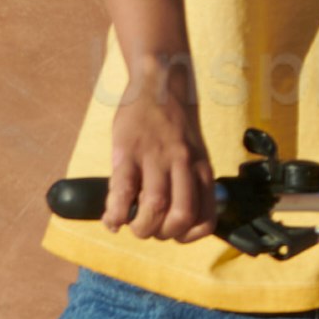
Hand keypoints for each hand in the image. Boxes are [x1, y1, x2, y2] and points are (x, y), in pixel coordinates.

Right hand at [103, 59, 215, 239]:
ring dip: (140, 227)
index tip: (173, 234)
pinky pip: (122, 190)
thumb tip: (176, 216)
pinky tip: (112, 220)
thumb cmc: (175, 123)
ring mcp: (156, 158)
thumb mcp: (195, 151)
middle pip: (180, 217)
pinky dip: (116, 213)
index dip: (188, 236)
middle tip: (149, 228)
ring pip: (154, 207)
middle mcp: (182, 165)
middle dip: (163, 234)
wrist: (160, 81)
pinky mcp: (128, 151)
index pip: (206, 218)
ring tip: (130, 225)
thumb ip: (189, 181)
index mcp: (201, 169)